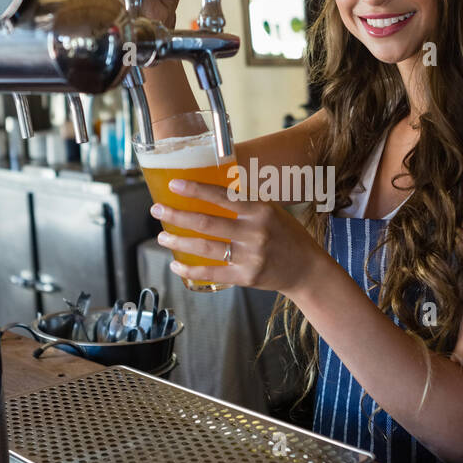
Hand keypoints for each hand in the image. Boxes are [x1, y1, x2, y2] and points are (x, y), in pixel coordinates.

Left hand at [150, 178, 326, 295]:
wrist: (306, 269)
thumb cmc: (287, 236)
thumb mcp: (272, 211)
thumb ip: (245, 203)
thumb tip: (212, 189)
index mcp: (261, 211)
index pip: (223, 197)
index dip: (196, 190)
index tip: (174, 185)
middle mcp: (255, 233)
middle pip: (207, 222)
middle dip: (177, 215)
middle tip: (157, 209)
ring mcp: (250, 257)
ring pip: (206, 248)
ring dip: (179, 241)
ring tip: (162, 236)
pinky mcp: (246, 277)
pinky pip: (212, 273)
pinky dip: (191, 269)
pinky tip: (177, 263)